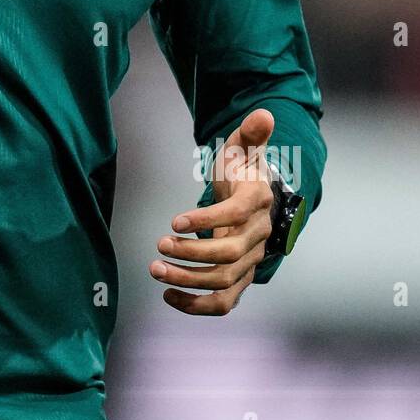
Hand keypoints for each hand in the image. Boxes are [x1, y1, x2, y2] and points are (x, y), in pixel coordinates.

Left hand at [149, 108, 274, 314]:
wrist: (255, 195)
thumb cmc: (242, 168)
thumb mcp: (244, 146)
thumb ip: (251, 133)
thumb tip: (264, 115)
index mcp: (257, 201)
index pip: (236, 215)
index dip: (206, 219)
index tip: (174, 220)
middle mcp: (257, 235)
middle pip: (228, 255)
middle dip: (191, 254)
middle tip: (158, 246)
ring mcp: (250, 260)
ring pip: (224, 282)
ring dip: (188, 281)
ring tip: (155, 268)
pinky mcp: (239, 277)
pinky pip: (223, 301)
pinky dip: (196, 305)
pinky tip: (168, 296)